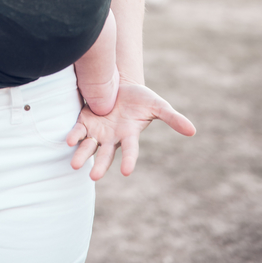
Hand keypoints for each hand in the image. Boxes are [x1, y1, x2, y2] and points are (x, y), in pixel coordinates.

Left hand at [66, 80, 194, 180]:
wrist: (120, 85)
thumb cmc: (140, 98)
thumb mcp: (157, 105)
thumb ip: (172, 118)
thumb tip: (193, 131)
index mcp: (130, 135)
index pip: (130, 150)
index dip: (129, 160)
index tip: (126, 171)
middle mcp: (112, 138)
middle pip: (105, 154)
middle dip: (99, 165)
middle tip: (93, 176)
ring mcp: (98, 132)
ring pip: (88, 147)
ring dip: (82, 155)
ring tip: (74, 164)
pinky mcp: (85, 122)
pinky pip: (78, 131)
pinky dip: (74, 136)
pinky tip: (68, 140)